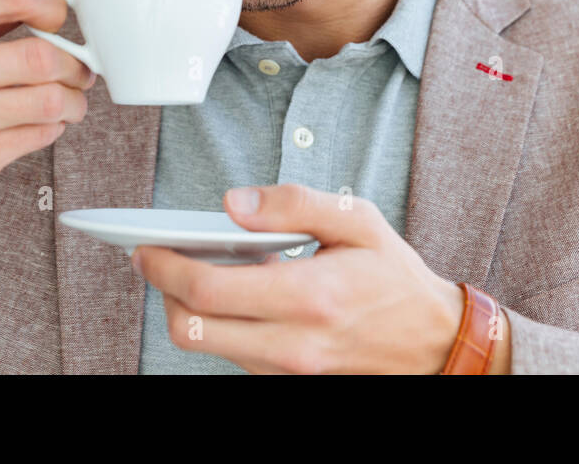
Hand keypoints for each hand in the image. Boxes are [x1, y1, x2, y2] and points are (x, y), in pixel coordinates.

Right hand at [0, 0, 94, 238]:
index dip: (52, 3)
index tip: (59, 19)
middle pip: (44, 55)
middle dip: (75, 63)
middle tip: (81, 68)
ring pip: (51, 101)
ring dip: (73, 100)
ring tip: (70, 99)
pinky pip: (37, 136)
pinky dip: (51, 127)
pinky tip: (41, 122)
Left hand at [132, 183, 509, 372]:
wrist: (432, 341)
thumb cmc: (395, 277)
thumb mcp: (357, 220)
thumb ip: (294, 204)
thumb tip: (233, 201)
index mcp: (308, 296)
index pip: (208, 290)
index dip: (165, 267)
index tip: (145, 247)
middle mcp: (292, 341)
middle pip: (190, 329)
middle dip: (161, 290)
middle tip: (154, 258)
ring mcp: (287, 367)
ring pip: (206, 346)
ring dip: (186, 308)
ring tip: (195, 267)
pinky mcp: (286, 377)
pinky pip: (231, 354)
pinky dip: (216, 324)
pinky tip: (233, 292)